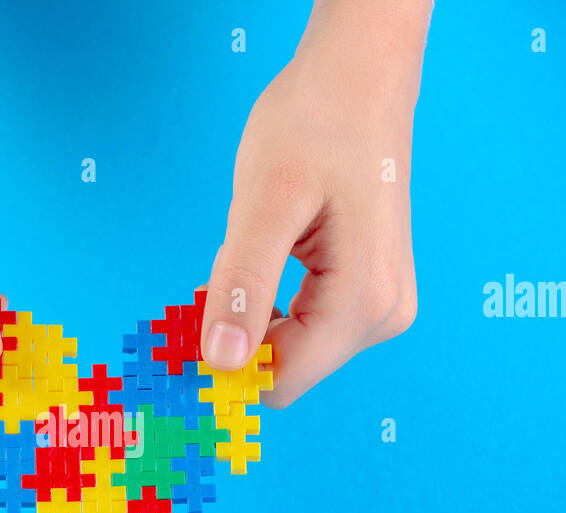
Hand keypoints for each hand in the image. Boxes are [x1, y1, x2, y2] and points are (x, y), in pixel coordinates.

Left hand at [200, 0, 430, 407]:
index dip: (224, 366)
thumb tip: (222, 362)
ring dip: (248, 313)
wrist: (358, 79)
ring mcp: (381, 305)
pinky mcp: (367, 292)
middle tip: (214, 270)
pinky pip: (302, 324)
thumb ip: (244, 285)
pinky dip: (264, 304)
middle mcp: (384, 315)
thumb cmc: (314, 124)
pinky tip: (256, 258)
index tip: (182, 335)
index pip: (280, 380)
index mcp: (365, 302)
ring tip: (246, 248)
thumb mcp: (264, 201)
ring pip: (289, 347)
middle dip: (237, 331)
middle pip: (285, 367)